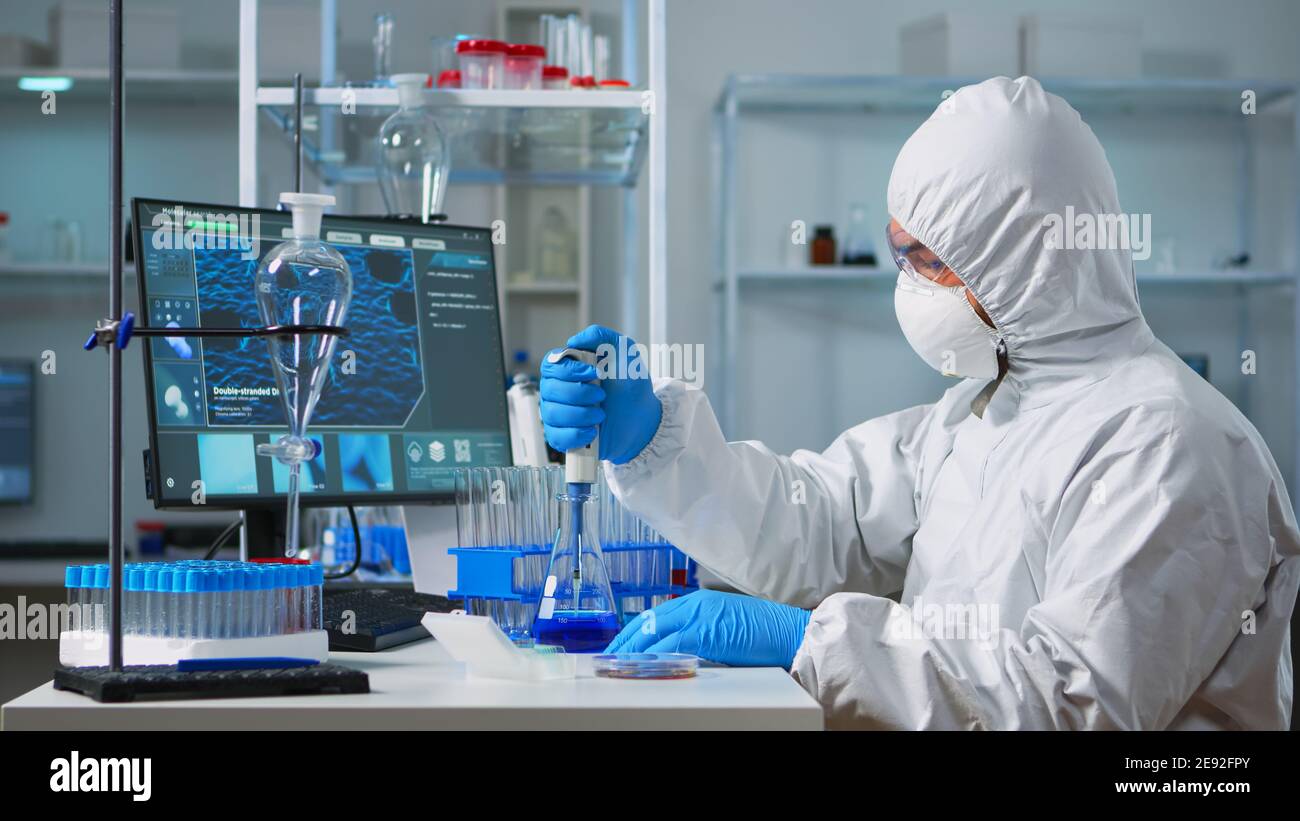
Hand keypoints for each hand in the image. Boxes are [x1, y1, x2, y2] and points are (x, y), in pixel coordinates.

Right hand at [539, 325, 662, 463]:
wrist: (642, 419)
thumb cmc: (630, 386)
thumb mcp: (624, 353)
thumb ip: (601, 337)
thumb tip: (573, 341)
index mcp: (568, 368)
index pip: (550, 364)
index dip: (569, 370)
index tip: (595, 373)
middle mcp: (557, 390)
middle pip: (549, 389)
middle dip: (579, 394)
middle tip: (602, 396)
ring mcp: (557, 414)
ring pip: (553, 414)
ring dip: (581, 415)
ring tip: (601, 415)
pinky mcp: (562, 436)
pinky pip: (556, 437)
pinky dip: (576, 435)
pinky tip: (592, 432)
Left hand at [605, 589, 811, 668]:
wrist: (791, 633)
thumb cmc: (765, 635)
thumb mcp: (725, 629)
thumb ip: (700, 634)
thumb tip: (677, 652)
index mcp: (698, 602)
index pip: (655, 616)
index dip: (633, 632)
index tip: (618, 646)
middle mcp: (694, 604)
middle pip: (647, 622)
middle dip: (623, 641)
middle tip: (606, 659)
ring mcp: (699, 616)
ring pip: (652, 632)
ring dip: (631, 651)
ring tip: (614, 666)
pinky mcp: (705, 631)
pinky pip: (669, 646)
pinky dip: (651, 657)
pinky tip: (639, 667)